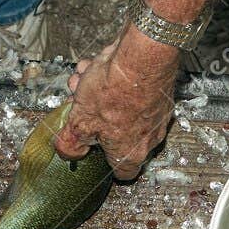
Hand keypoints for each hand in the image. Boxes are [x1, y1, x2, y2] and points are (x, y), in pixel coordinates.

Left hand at [54, 28, 178, 179]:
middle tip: (80, 106)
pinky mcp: (159, 92)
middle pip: (116, 134)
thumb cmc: (116, 90)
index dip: (106, 163)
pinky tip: (98, 67)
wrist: (142, 55)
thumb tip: (69, 151)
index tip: (93, 150)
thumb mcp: (80, 120)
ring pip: (121, 109)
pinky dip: (115, 81)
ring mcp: (156, 114)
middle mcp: (149, 137)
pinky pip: (132, 91)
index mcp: (131, 151)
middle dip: (94, 118)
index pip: (123, 172)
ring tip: (83, 79)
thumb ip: (74, 140)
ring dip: (99, 96)